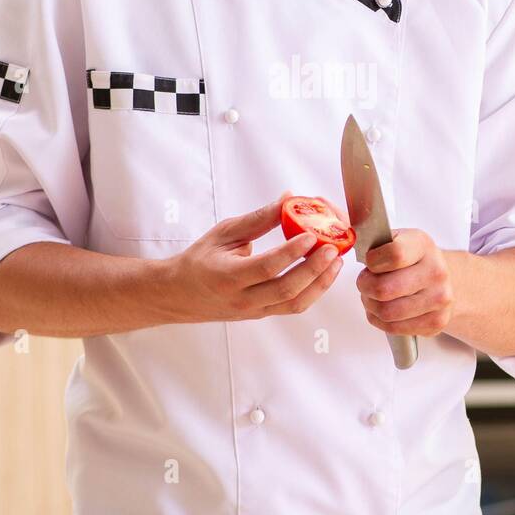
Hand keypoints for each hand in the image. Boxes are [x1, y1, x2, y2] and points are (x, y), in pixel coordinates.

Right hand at [168, 191, 343, 322]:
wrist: (179, 294)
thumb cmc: (199, 260)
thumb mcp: (224, 233)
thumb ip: (258, 219)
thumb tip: (288, 199)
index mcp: (227, 276)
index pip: (265, 267)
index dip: (291, 252)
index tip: (311, 236)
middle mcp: (242, 299)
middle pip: (286, 289)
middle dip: (314, 269)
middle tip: (332, 248)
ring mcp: (254, 311)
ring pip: (295, 304)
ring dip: (320, 283)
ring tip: (335, 261)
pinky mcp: (263, 314)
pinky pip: (293, 306)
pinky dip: (313, 291)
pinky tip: (324, 273)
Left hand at [356, 228, 453, 336]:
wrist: (445, 278)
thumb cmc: (413, 259)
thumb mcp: (397, 239)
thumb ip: (374, 240)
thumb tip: (350, 233)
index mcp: (423, 246)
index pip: (395, 254)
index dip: (373, 261)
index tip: (369, 262)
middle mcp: (436, 272)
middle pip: (384, 289)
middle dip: (365, 286)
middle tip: (365, 282)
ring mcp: (439, 299)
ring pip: (386, 312)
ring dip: (371, 305)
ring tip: (372, 296)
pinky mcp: (436, 322)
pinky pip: (394, 328)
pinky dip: (381, 320)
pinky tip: (383, 308)